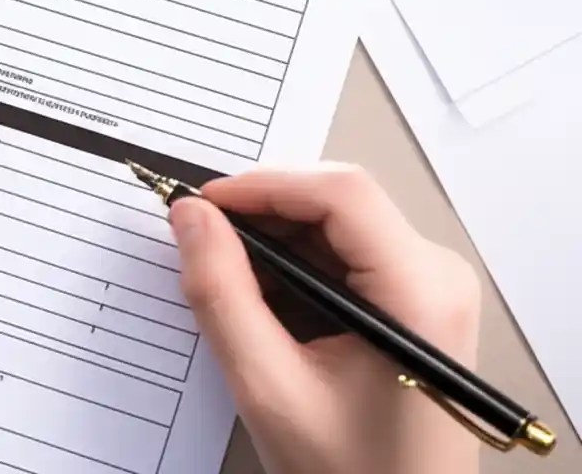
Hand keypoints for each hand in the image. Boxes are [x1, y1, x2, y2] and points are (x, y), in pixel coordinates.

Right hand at [168, 165, 480, 473]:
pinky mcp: (412, 299)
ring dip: (274, 239)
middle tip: (199, 236)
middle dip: (261, 211)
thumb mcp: (271, 386)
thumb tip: (192, 220)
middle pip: (338, 201)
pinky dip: (293, 264)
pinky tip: (261, 299)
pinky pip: (344, 253)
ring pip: (336, 223)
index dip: (262, 184)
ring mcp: (429, 286)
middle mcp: (436, 276)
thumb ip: (223, 294)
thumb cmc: (356, 473)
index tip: (202, 203)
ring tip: (226, 277)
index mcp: (420, 292)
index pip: (340, 193)